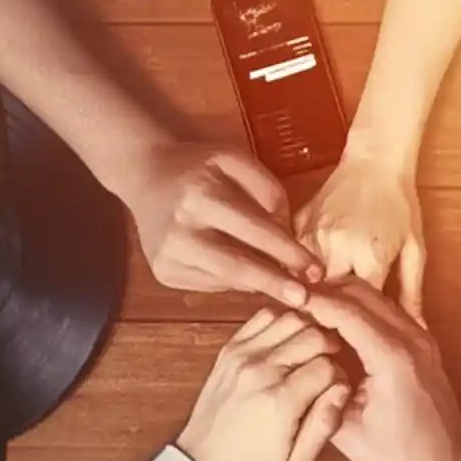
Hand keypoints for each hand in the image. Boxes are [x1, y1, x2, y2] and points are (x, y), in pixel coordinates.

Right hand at [105, 142, 323, 306]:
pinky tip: (243, 270)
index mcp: (201, 196)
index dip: (288, 253)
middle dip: (275, 284)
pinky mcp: (163, 273)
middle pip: (238, 267)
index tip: (315, 270)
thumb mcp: (235, 160)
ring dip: (258, 283)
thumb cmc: (199, 167)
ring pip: (226, 280)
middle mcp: (180, 231)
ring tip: (283, 284)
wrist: (145, 175)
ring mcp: (168, 257)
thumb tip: (289, 237)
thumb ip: (268, 191)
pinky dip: (234, 281)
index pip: (255, 232)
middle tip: (304, 299)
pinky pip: (211, 285)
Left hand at [176, 308, 349, 460]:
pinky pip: (264, 317)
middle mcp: (260, 373)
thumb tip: (344, 388)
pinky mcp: (230, 348)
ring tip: (312, 350)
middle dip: (330, 348)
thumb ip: (325, 424)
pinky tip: (288, 341)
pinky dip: (282, 321)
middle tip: (329, 364)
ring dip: (309, 330)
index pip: (328, 367)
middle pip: (314, 336)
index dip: (340, 376)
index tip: (335, 387)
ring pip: (292, 319)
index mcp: (279, 403)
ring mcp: (242, 356)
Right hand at [294, 158, 426, 322]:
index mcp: (370, 257)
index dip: (358, 325)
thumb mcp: (414, 249)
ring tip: (319, 308)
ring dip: (313, 294)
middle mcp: (338, 247)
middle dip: (330, 315)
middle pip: (326, 299)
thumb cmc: (400, 204)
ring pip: (305, 280)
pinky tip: (307, 279)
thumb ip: (411, 293)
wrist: (376, 159)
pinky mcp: (299, 224)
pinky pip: (292, 258)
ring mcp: (314, 235)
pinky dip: (299, 271)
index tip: (357, 339)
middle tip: (332, 332)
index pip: (358, 309)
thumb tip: (416, 330)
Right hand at [303, 279, 460, 460]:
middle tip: (294, 299)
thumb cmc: (397, 458)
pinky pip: (390, 310)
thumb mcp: (346, 429)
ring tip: (311, 306)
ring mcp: (423, 338)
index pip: (346, 311)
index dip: (313, 300)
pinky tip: (339, 319)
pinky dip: (363, 307)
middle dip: (326, 290)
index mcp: (393, 359)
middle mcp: (413, 340)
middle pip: (362, 293)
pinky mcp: (425, 344)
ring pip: (377, 297)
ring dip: (344, 296)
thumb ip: (321, 389)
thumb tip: (298, 359)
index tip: (287, 297)